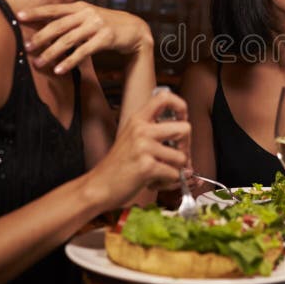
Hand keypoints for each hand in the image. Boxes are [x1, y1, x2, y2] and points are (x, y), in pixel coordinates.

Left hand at [17, 2, 153, 73]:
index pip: (54, 9)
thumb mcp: (89, 17)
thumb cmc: (107, 25)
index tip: (18, 16)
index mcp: (80, 6)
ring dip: (51, 53)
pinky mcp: (105, 38)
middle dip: (40, 37)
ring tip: (39, 63)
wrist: (135, 29)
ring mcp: (97, 25)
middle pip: (58, 25)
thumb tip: (45, 27)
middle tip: (26, 47)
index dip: (36, 12)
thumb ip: (71, 19)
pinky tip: (59, 70)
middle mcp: (87, 13)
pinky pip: (83, 51)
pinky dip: (69, 61)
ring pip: (68, 40)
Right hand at [86, 89, 190, 209]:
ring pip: (182, 156)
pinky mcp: (146, 166)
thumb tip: (184, 135)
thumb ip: (154, 130)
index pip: (164, 97)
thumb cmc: (117, 166)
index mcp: (138, 119)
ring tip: (163, 172)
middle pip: (185, 128)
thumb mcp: (132, 138)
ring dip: (177, 169)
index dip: (180, 106)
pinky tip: (156, 181)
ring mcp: (144, 147)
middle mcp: (141, 130)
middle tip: (178, 156)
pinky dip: (169, 182)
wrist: (98, 186)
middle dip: (187, 146)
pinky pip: (174, 174)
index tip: (182, 118)